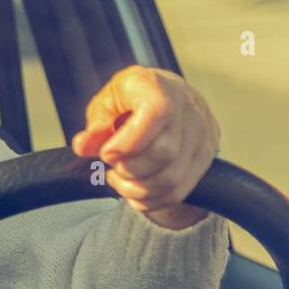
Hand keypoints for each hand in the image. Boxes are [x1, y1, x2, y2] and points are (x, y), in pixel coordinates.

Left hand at [70, 65, 220, 229]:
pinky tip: (133, 189)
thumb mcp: (107, 103)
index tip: (107, 154)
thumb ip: (96, 126)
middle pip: (165, 152)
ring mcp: (203, 136)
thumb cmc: (131, 100)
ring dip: (137, 188)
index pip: (157, 114)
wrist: (166, 97)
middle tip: (111, 164)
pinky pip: (178, 192)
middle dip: (129, 168)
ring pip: (172, 178)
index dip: (129, 141)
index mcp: (162, 88)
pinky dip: (150, 199)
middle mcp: (190, 110)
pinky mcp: (205, 158)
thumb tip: (83, 146)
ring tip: (119, 177)